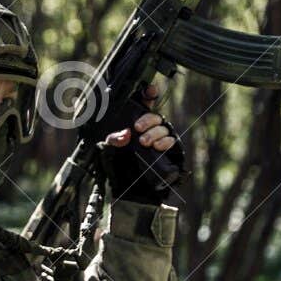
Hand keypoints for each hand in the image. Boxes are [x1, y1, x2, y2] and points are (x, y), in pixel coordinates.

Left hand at [100, 82, 182, 203]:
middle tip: (137, 128)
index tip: (149, 90)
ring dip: (155, 133)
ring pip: (164, 128)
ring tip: (145, 142)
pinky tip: (158, 146)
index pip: (144, 103)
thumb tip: (125, 135)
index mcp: (134, 123)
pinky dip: (165, 142)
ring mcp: (160, 140)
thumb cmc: (117, 166)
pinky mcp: (169, 152)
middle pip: (154, 116)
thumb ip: (113, 141)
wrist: (129, 190)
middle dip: (148, 119)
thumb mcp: (108, 151)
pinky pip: (172, 142)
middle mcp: (149, 129)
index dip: (148, 94)